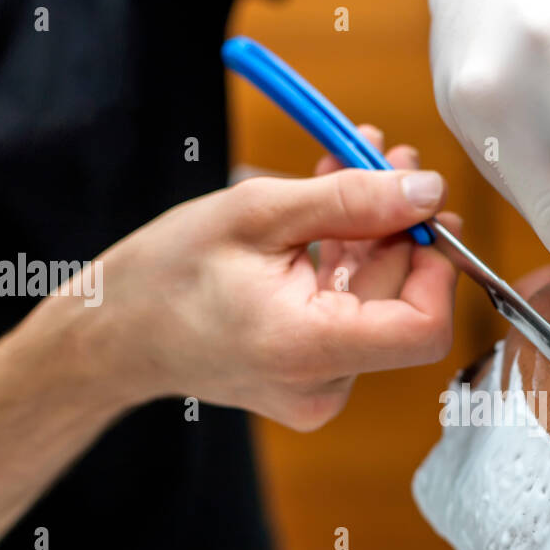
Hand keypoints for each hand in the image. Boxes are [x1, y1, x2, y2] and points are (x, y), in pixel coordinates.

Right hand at [76, 152, 459, 430]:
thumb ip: (351, 200)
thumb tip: (429, 192)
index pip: (426, 329)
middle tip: (387, 157)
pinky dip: (346, 265)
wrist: (113, 337)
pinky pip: (351, 318)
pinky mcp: (312, 382)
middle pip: (402, 305)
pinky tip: (328, 217)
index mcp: (308, 350)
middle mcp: (323, 386)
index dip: (436, 266)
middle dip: (400, 226)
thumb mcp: (257, 214)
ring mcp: (318, 391)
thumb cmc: (165, 275)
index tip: (420, 210)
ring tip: (350, 168)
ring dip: (373, 235)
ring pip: (378, 307)